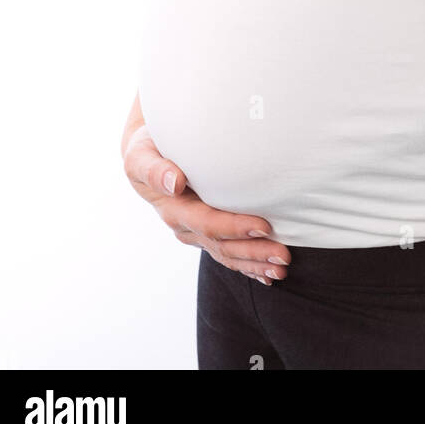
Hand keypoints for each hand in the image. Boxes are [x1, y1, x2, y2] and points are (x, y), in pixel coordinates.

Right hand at [122, 124, 290, 285]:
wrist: (148, 156)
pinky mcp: (206, 232)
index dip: (234, 227)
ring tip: (281, 267)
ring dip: (255, 263)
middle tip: (283, 256)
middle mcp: (184, 226)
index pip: (206, 222)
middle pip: (222, 245)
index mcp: (172, 208)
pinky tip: (268, 274)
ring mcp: (196, 232)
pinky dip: (249, 266)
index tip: (263, 226)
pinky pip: (228, 254)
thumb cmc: (148, 149)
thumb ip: (154, 169)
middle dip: (253, 253)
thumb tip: (174, 182)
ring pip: (228, 254)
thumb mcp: (141, 155)